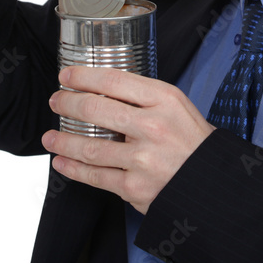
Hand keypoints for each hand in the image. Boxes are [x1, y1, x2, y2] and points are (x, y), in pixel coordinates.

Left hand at [42, 67, 215, 214]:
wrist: (211, 181)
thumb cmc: (194, 142)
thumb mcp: (179, 107)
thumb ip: (145, 98)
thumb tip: (104, 90)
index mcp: (165, 100)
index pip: (114, 80)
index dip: (84, 76)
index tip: (68, 76)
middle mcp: (153, 126)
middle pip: (96, 109)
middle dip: (67, 103)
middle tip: (56, 101)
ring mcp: (143, 158)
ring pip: (89, 147)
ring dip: (63, 140)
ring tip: (51, 137)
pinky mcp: (134, 186)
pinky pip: (95, 176)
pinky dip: (73, 169)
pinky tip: (63, 162)